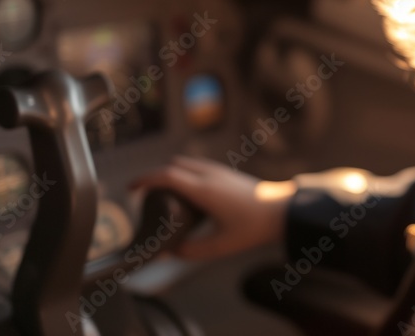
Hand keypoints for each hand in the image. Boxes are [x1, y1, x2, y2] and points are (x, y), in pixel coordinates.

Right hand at [131, 155, 295, 260]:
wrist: (282, 211)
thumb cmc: (253, 228)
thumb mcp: (221, 245)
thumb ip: (192, 250)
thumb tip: (170, 252)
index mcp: (203, 189)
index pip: (167, 175)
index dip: (145, 180)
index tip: (131, 189)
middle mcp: (209, 174)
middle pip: (173, 165)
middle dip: (156, 177)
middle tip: (146, 195)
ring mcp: (219, 171)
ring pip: (187, 163)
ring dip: (172, 173)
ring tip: (164, 194)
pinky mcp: (227, 172)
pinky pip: (199, 166)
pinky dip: (186, 173)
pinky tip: (188, 192)